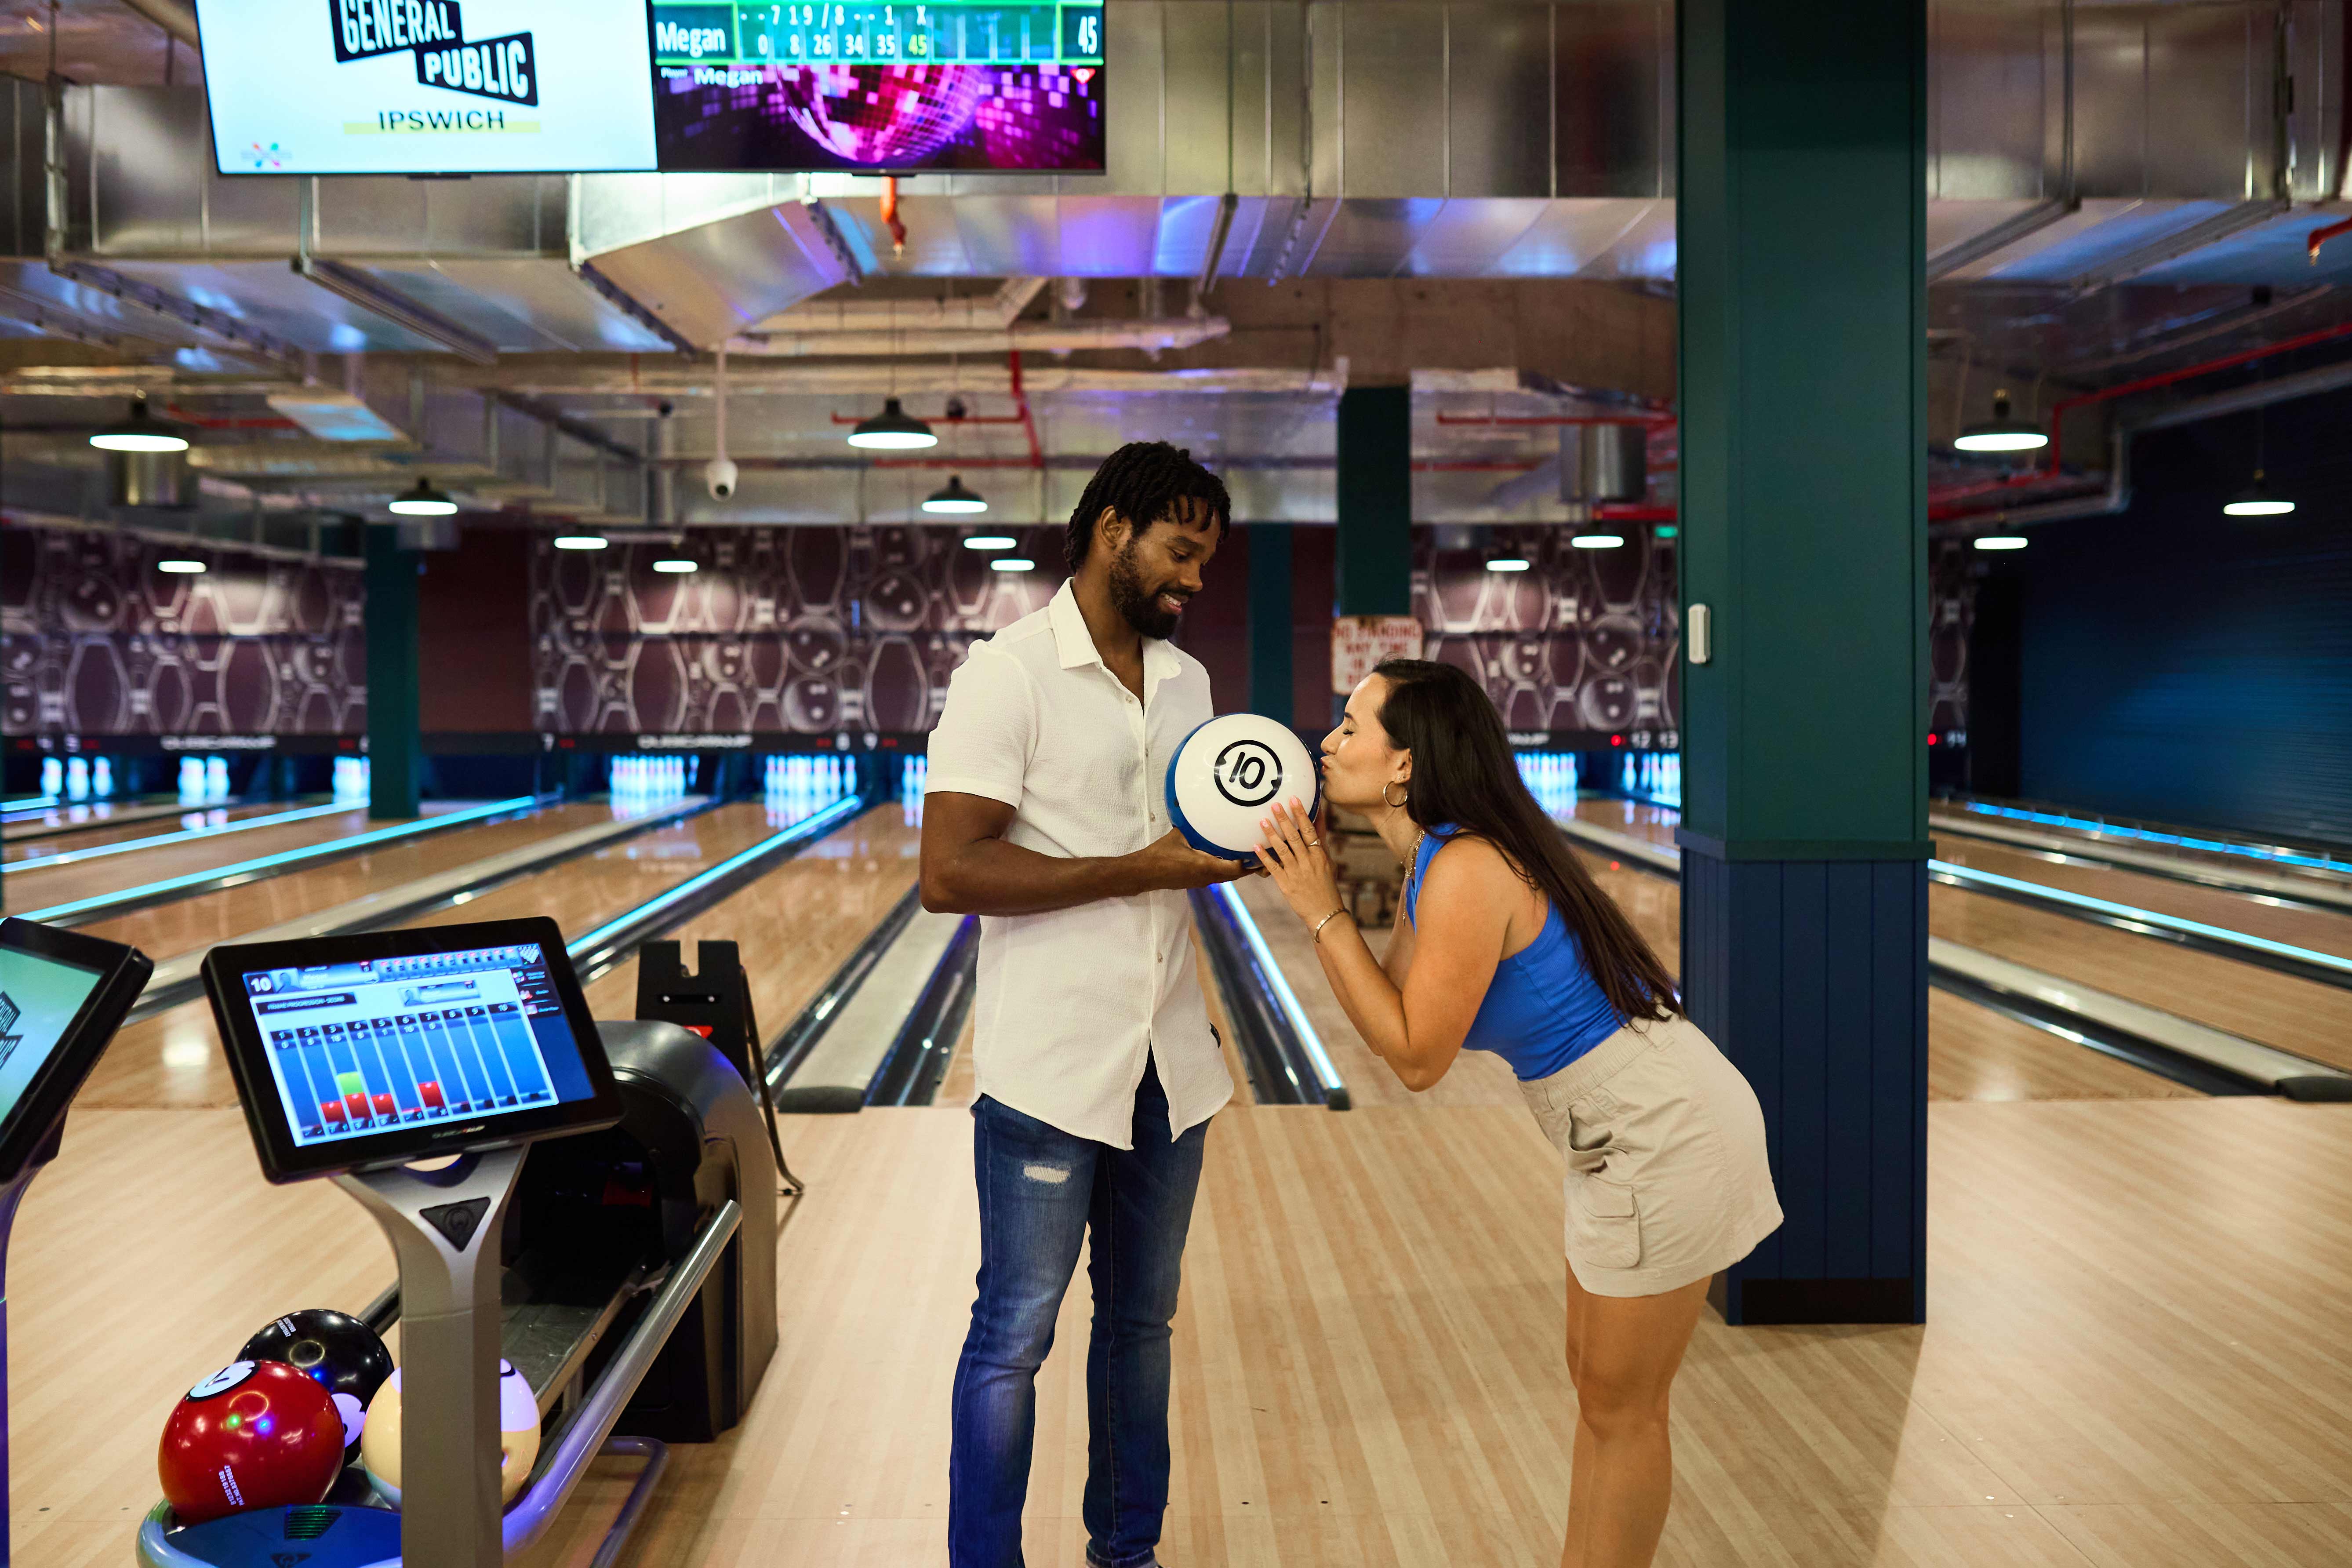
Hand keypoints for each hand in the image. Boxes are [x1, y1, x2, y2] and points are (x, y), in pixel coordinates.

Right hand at [1128, 827, 1250, 891]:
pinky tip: (1224, 860)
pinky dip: (1224, 870)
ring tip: (1245, 857)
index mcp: (1206, 866)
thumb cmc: (1160, 854)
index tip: (1257, 852)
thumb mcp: (1179, 836)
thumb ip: (1194, 828)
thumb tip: (1201, 812)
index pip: (1236, 868)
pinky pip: (1216, 877)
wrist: (1145, 873)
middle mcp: (1207, 878)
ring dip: (1236, 869)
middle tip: (1258, 856)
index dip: (1249, 863)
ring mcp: (1201, 882)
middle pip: (1235, 875)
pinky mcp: (1195, 883)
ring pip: (1226, 877)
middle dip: (1247, 867)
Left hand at [1256, 800, 1345, 929]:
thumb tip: (1319, 820)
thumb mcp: (1328, 862)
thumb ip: (1321, 842)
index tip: (1294, 799)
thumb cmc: (1327, 886)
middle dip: (1284, 820)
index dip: (1301, 814)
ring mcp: (1296, 872)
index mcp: (1320, 855)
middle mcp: (1308, 861)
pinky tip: (1255, 846)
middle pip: (1294, 837)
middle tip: (1274, 805)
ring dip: (1271, 834)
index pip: (1310, 830)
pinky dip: (1264, 856)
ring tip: (1262, 821)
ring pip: (1282, 849)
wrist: (1325, 912)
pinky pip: (1273, 867)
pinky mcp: (1286, 884)